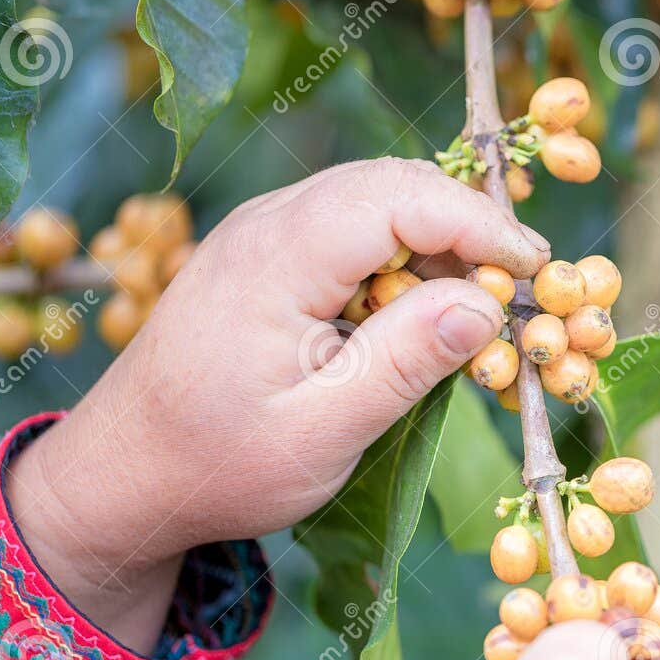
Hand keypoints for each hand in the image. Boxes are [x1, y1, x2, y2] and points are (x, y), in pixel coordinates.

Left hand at [5, 158, 547, 649]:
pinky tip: (422, 316)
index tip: (535, 274)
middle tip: (521, 293)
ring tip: (479, 314)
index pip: (400, 197)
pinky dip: (403, 260)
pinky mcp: (267, 254)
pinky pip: (351, 229)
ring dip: (438, 246)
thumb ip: (404, 364)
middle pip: (393, 184)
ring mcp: (263, 233)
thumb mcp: (323, 433)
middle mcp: (266, 223)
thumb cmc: (218, 466)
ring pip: (376, 201)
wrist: (124, 475)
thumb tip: (484, 305)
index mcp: (276, 258)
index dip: (479, 226)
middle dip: (469, 230)